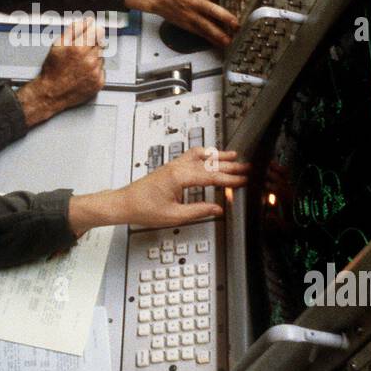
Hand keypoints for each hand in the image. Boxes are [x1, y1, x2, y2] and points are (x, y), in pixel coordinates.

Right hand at [16, 17, 104, 127]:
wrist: (52, 93)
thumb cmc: (53, 70)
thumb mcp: (58, 45)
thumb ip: (74, 29)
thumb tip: (86, 21)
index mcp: (79, 48)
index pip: (97, 31)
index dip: (94, 29)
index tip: (91, 29)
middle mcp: (89, 60)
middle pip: (101, 43)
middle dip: (92, 44)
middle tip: (81, 50)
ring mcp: (95, 72)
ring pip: (101, 56)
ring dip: (94, 57)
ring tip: (80, 63)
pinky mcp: (99, 82)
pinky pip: (102, 70)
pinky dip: (95, 69)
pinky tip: (84, 72)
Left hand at [68, 146, 249, 236]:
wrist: (124, 203)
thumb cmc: (143, 209)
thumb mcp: (173, 216)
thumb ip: (198, 211)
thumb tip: (217, 208)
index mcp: (178, 177)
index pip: (210, 176)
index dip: (229, 179)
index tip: (242, 181)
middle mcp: (176, 167)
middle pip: (208, 163)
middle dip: (229, 166)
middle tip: (246, 167)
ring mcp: (173, 165)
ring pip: (200, 155)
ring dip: (217, 156)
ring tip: (233, 155)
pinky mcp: (170, 168)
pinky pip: (191, 156)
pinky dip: (205, 155)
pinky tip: (211, 157)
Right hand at [125, 0, 241, 47]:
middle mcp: (198, 1)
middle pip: (213, 10)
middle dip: (226, 18)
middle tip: (237, 23)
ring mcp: (192, 14)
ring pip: (207, 26)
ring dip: (219, 34)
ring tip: (229, 40)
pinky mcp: (188, 24)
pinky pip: (201, 33)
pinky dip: (211, 39)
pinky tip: (220, 44)